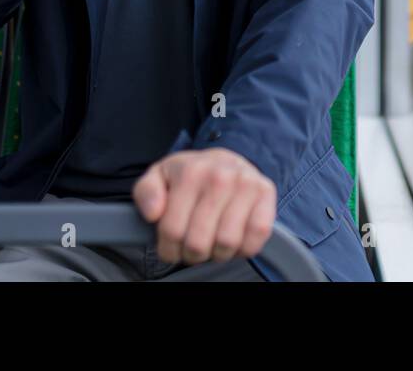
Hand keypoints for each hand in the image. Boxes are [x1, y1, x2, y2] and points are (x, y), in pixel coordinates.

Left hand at [132, 147, 276, 265]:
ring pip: (227, 244)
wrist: (225, 159)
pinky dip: (244, 248)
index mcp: (190, 172)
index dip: (168, 249)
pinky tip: (234, 239)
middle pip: (199, 242)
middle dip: (191, 253)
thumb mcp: (159, 177)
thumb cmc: (189, 175)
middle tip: (191, 247)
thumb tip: (153, 212)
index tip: (170, 247)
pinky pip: (256, 237)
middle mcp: (220, 176)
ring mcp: (246, 184)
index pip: (172, 230)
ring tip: (212, 242)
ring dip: (217, 253)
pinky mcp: (266, 193)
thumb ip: (146, 192)